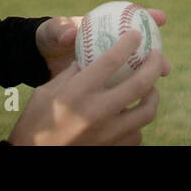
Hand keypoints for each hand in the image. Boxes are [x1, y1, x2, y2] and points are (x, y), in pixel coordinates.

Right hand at [8, 29, 169, 145]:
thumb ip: (72, 73)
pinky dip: (138, 122)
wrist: (32, 155)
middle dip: (155, 65)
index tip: (136, 34)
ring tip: (151, 87)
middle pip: (140, 84)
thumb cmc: (36, 120)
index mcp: (78, 92)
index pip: (112, 60)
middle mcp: (97, 112)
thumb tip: (90, 57)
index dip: (128, 43)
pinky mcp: (112, 149)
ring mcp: (107, 134)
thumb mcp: (47, 90)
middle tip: (158, 56)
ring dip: (153, 96)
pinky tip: (133, 114)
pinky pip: (137, 134)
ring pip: (146, 112)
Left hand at [35, 9, 166, 78]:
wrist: (39, 58)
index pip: (130, 19)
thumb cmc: (48, 39)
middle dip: (156, 52)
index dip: (147, 17)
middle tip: (163, 61)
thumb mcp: (51, 33)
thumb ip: (59, 31)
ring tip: (160, 76)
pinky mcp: (103, 82)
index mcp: (103, 27)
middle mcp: (111, 45)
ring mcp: (109, 65)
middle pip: (140, 47)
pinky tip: (142, 97)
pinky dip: (132, 89)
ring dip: (149, 72)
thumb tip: (69, 35)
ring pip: (135, 68)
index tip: (162, 18)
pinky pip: (121, 84)